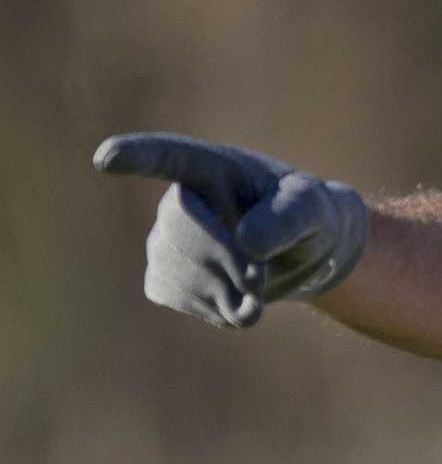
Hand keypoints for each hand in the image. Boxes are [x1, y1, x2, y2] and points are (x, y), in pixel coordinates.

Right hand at [95, 132, 368, 327]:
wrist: (301, 252)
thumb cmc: (308, 216)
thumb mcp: (314, 208)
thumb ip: (290, 216)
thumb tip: (247, 241)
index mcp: (213, 167)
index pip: (168, 156)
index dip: (138, 157)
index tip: (106, 157)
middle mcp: (179, 199)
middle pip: (180, 231)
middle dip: (225, 260)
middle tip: (261, 277)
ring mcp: (164, 238)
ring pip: (175, 269)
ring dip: (222, 289)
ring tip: (255, 286)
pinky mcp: (163, 274)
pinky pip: (173, 294)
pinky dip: (210, 307)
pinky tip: (233, 298)